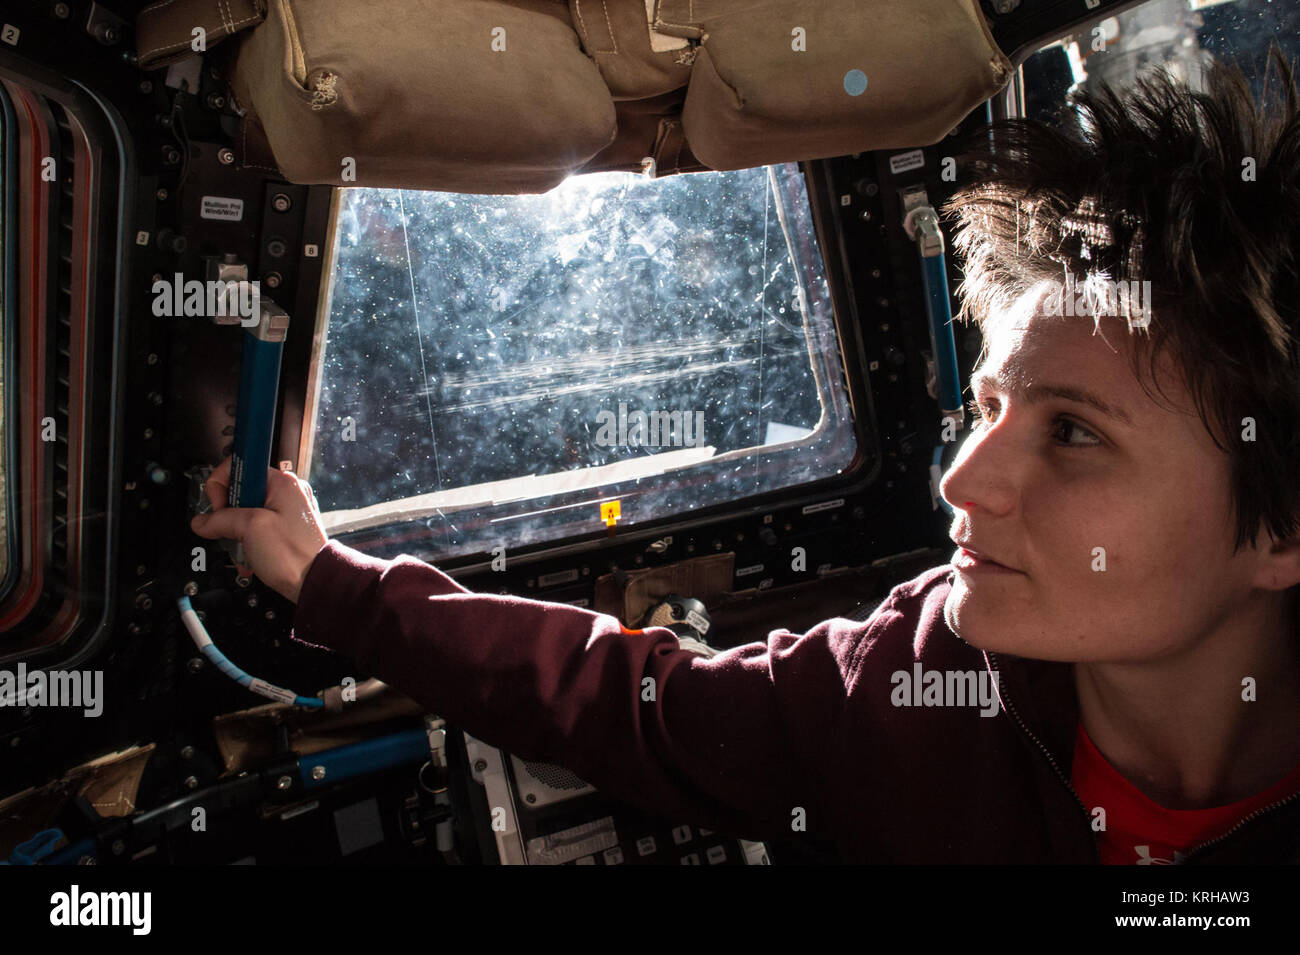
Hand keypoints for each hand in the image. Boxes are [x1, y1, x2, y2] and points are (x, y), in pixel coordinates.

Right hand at [190, 457, 328, 602]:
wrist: (313, 583)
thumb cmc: (293, 554)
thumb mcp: (250, 528)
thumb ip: (220, 520)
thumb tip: (201, 521)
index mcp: (281, 482)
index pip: (238, 466)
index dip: (222, 485)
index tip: (220, 507)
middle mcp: (285, 492)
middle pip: (238, 493)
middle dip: (227, 517)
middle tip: (232, 532)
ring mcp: (285, 511)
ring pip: (243, 514)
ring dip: (236, 535)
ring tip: (243, 549)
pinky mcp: (283, 529)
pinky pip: (254, 529)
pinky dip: (247, 543)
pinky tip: (250, 558)